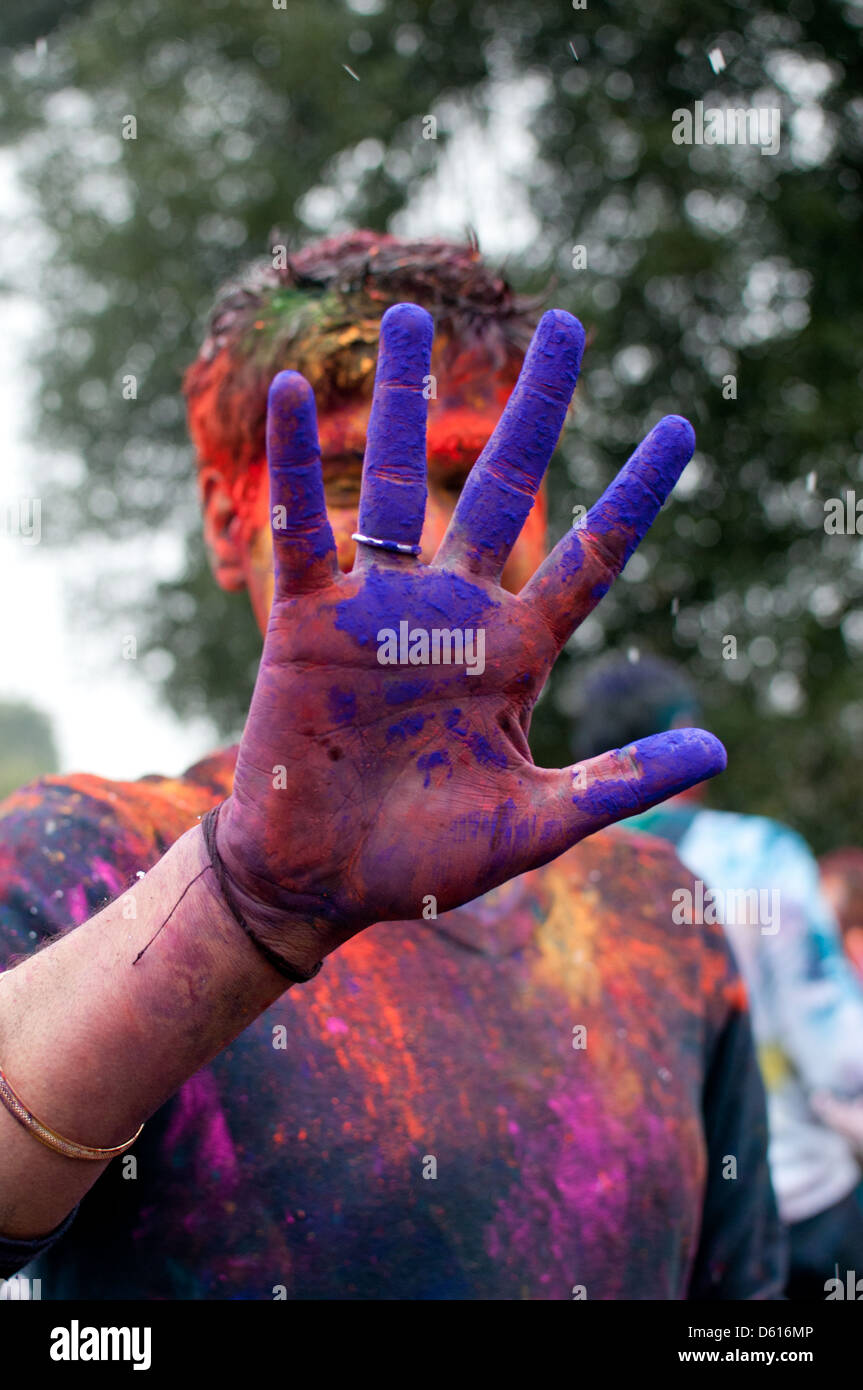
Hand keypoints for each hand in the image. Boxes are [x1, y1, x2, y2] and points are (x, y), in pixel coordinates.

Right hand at [216, 303, 724, 961]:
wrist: (324, 882)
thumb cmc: (428, 861)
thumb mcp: (536, 823)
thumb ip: (619, 781)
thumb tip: (721, 750)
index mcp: (515, 656)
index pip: (588, 559)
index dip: (634, 495)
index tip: (680, 428)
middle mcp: (454, 613)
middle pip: (502, 488)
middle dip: (536, 409)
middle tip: (566, 324)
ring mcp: (380, 608)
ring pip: (397, 484)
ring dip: (407, 401)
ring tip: (410, 315)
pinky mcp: (309, 619)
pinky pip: (305, 527)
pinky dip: (297, 464)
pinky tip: (296, 392)